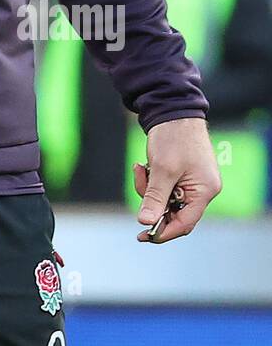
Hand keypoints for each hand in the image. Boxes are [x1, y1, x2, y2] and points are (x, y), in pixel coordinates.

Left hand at [133, 117, 220, 243]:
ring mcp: (193, 182)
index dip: (164, 231)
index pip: (185, 223)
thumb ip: (155, 197)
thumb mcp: (162, 169)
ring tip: (141, 168)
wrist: (172, 109)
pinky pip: (164, 187)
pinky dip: (151, 180)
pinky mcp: (182, 174)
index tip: (143, 235)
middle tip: (141, 182)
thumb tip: (146, 223)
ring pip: (166, 199)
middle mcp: (202, 190)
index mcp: (204, 191)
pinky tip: (142, 165)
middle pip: (174, 212)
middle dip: (153, 202)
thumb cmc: (173, 138)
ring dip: (149, 188)